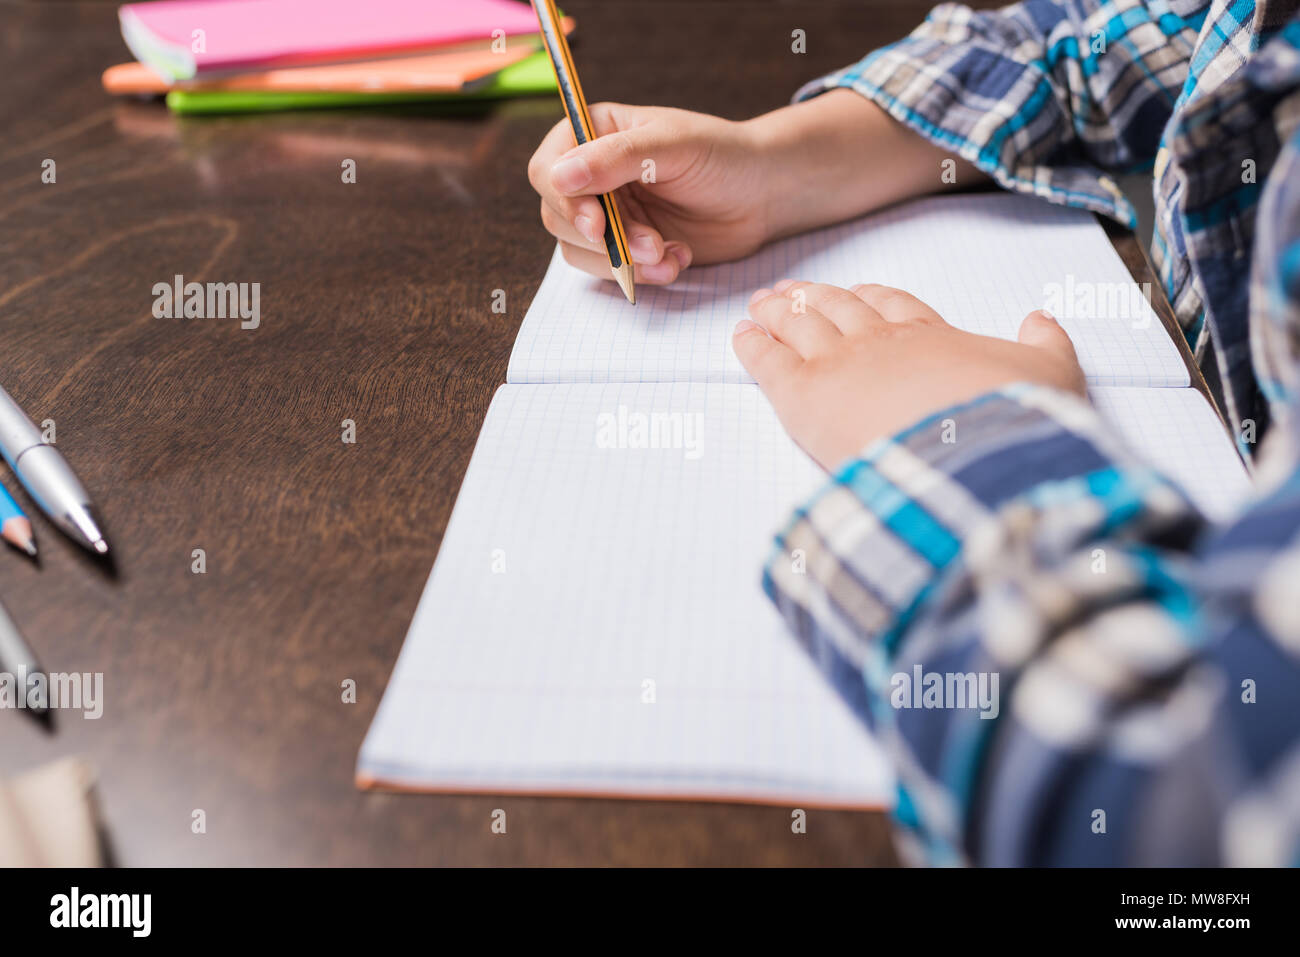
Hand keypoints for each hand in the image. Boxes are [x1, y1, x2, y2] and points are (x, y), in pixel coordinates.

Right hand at [527, 103, 772, 284]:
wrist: (761, 195)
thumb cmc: (721, 156)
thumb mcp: (672, 145)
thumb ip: (616, 158)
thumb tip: (559, 177)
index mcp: (594, 134)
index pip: (548, 170)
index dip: (564, 201)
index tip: (596, 224)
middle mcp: (591, 174)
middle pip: (557, 217)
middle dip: (605, 239)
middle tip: (653, 244)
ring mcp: (606, 214)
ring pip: (579, 251)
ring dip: (624, 262)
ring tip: (670, 254)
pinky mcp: (625, 248)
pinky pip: (609, 271)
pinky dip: (641, 274)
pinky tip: (678, 258)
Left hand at [732, 281, 1086, 470]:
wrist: (979, 454)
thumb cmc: (1015, 420)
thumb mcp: (1051, 376)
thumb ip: (1046, 345)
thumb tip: (1042, 318)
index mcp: (931, 336)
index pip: (893, 306)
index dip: (871, 299)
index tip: (858, 294)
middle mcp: (880, 341)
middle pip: (838, 308)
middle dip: (814, 297)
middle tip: (791, 290)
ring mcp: (839, 363)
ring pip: (800, 324)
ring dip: (778, 311)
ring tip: (760, 304)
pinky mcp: (804, 396)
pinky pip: (769, 361)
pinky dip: (752, 345)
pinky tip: (741, 336)